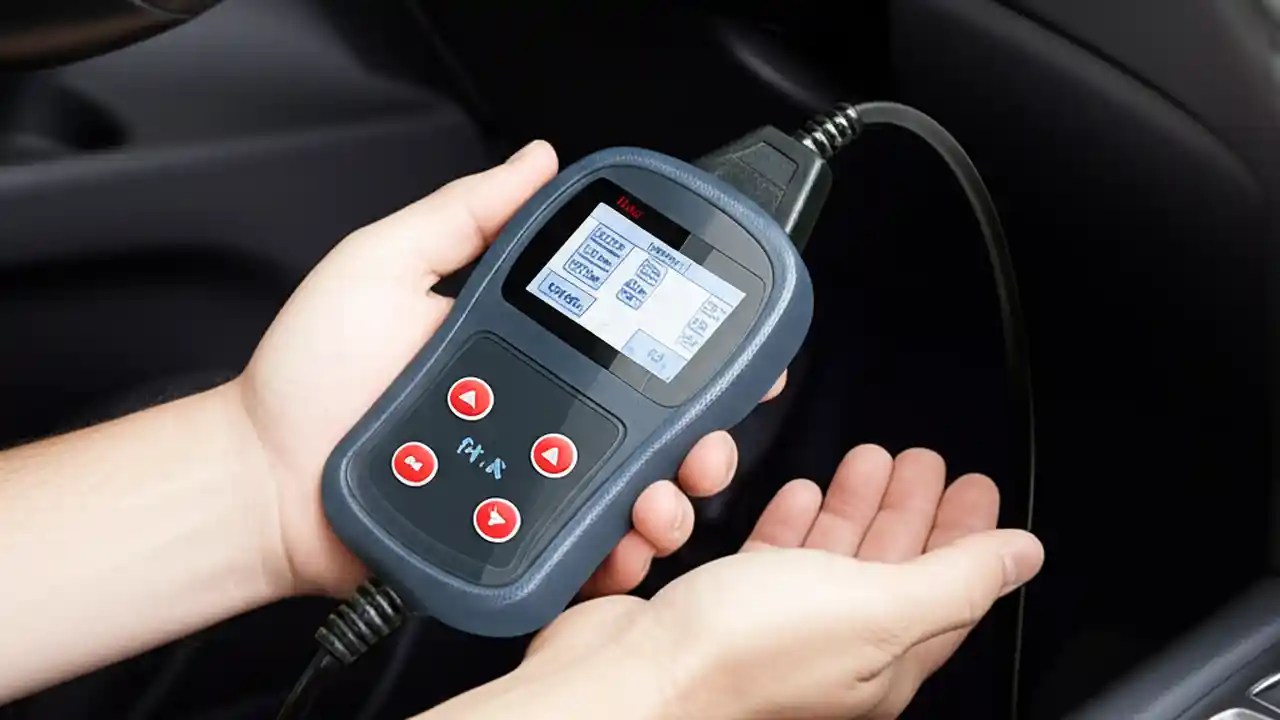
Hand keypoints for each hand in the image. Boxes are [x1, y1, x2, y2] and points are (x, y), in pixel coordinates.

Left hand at [235, 141, 783, 596]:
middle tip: (707, 438)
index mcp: (530, 348)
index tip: (738, 351)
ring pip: (637, 495)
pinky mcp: (517, 542)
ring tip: (661, 494)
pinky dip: (619, 555)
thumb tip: (537, 162)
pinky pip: (586, 554)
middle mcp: (545, 416)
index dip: (696, 348)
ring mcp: (536, 484)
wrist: (261, 480)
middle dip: (707, 436)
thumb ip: (463, 216)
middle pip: (657, 427)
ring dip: (674, 498)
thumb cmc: (308, 377)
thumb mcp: (383, 266)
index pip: (633, 343)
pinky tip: (622, 542)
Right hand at [517, 445, 1043, 718]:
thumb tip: (1023, 556)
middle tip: (925, 463)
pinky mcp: (725, 607)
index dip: (967, 535)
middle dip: (913, 510)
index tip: (975, 484)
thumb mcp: (876, 609)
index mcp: (884, 658)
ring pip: (834, 558)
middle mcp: (834, 648)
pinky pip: (774, 558)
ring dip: (856, 506)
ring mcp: (777, 627)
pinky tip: (801, 494)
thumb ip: (955, 580)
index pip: (949, 590)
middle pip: (892, 568)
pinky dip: (796, 521)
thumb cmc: (742, 654)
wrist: (632, 677)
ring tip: (872, 462)